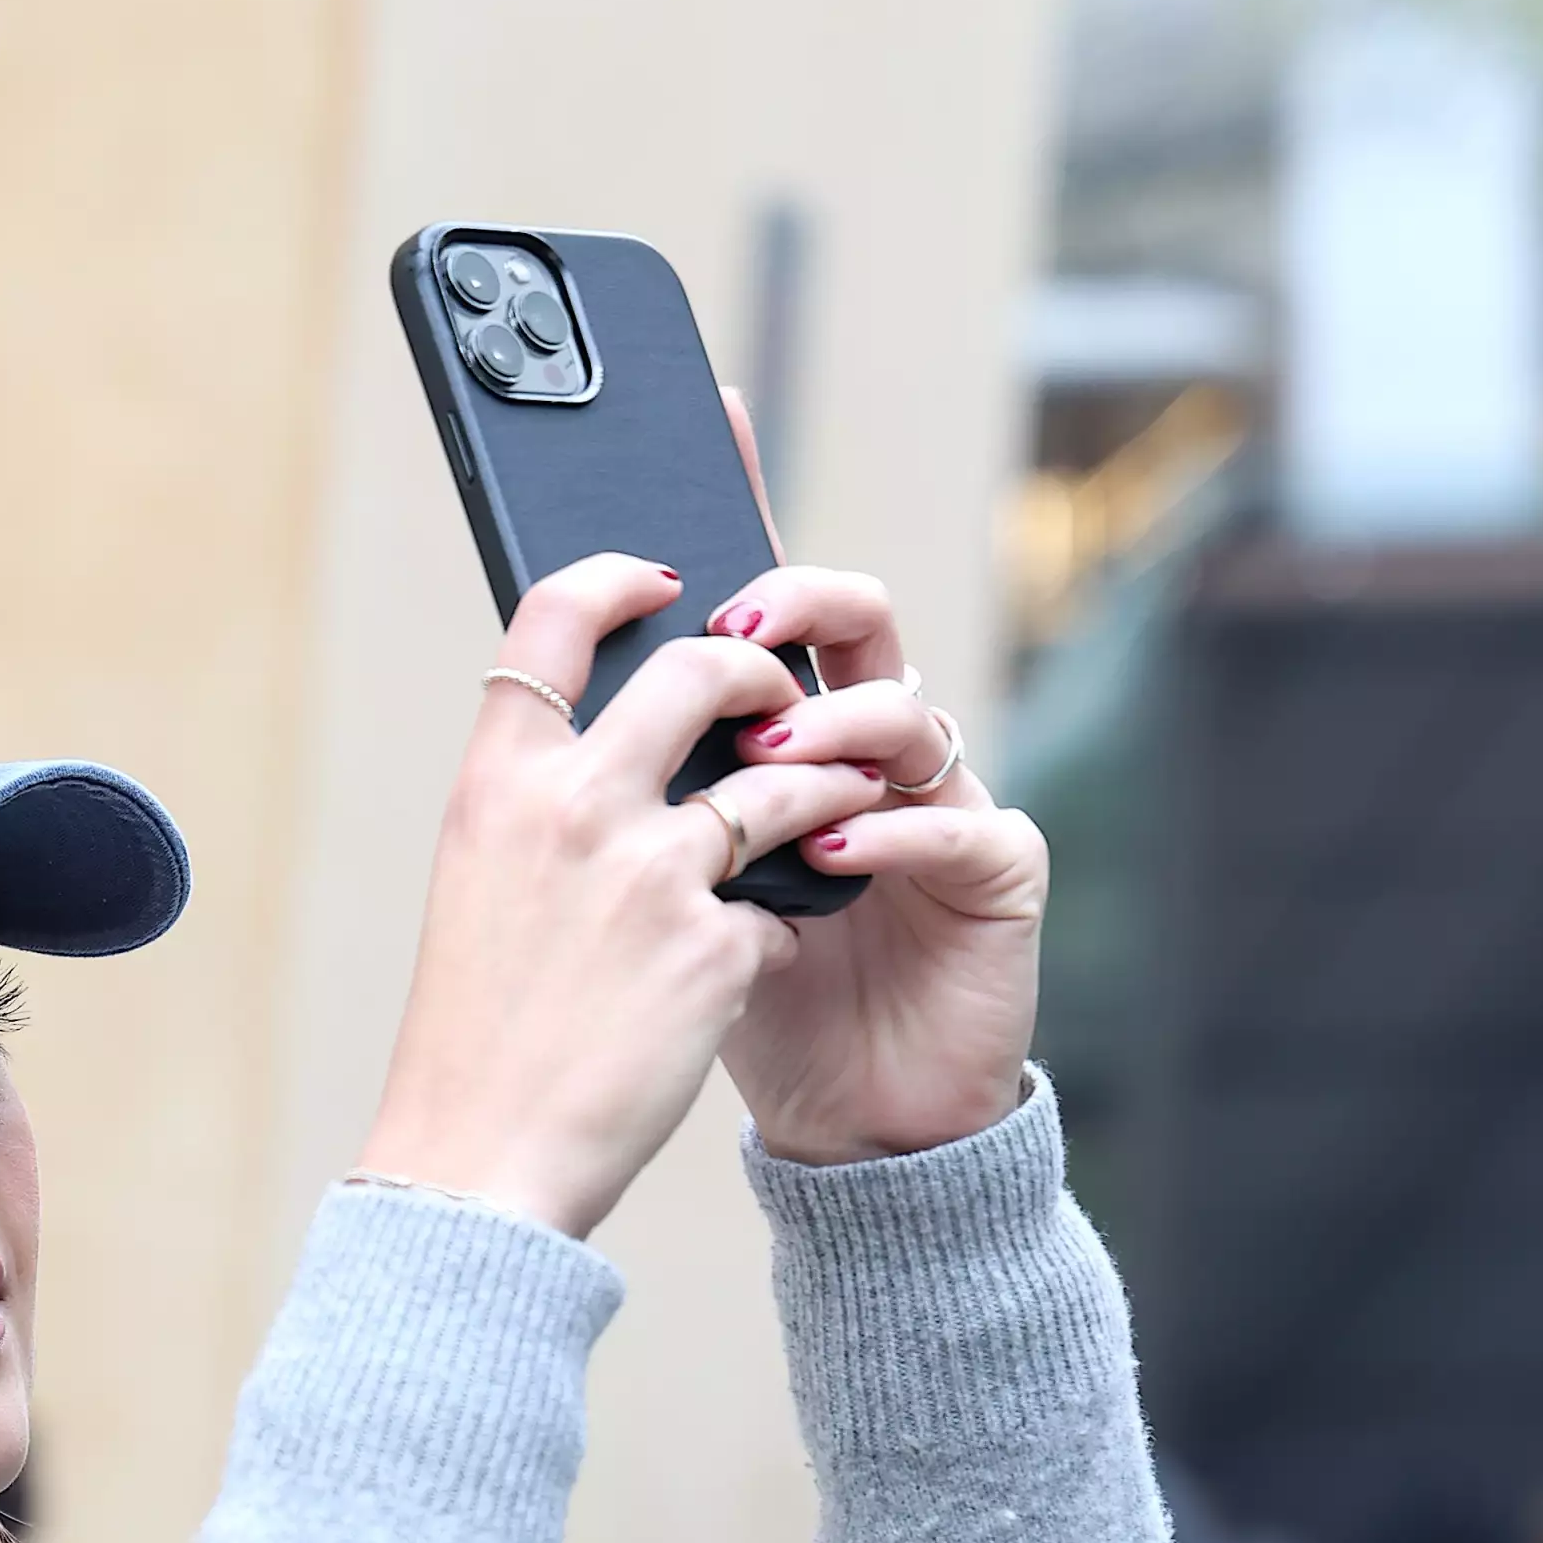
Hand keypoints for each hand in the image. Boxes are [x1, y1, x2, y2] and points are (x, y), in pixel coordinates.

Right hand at [357, 555, 895, 1239]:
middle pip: (702, 672)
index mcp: (497, 786)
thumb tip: (618, 752)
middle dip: (762, 671)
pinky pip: (781, 909)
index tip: (664, 577)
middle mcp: (574, 808)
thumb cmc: (475, 1032)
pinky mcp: (716, 948)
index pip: (553, 620)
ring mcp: (652, 874)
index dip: (614, 576)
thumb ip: (539, 808)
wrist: (480, 1161)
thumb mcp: (480, 890)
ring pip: (783, 781)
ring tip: (843, 803)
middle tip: (782, 699)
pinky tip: (754, 970)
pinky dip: (777, 933)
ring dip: (828, 783)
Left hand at [703, 396, 1045, 1166]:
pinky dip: (887, 832)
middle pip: (861, 620)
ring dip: (832, 726)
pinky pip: (954, 823)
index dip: (749, 510)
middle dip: (800, 602)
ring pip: (909, 711)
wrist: (845, 1125)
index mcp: (798, 737)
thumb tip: (543, 690)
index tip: (706, 417)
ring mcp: (948, 802)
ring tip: (767, 764)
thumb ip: (644, 792)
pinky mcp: (999, 875)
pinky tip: (830, 854)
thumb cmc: (753, 1001)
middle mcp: (878, 751)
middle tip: (731, 626)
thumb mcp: (673, 886)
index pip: (776, 604)